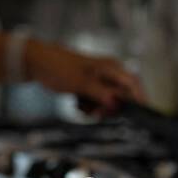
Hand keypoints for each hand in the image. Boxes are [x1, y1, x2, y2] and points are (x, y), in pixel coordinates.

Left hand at [24, 39, 145, 111]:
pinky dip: (87, 107)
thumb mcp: (82, 83)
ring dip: (95, 109)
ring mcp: (98, 81)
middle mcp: (108, 74)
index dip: (138, 98)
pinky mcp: (89, 88)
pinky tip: (77, 103)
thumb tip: (117, 104)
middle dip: (109, 108)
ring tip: (81, 105)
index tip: (139, 113)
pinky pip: (95, 103)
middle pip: (121, 97)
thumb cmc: (60, 67)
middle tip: (96, 112)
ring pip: (107, 102)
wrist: (38, 64)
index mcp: (111, 67)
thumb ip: (101, 94)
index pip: (133, 84)